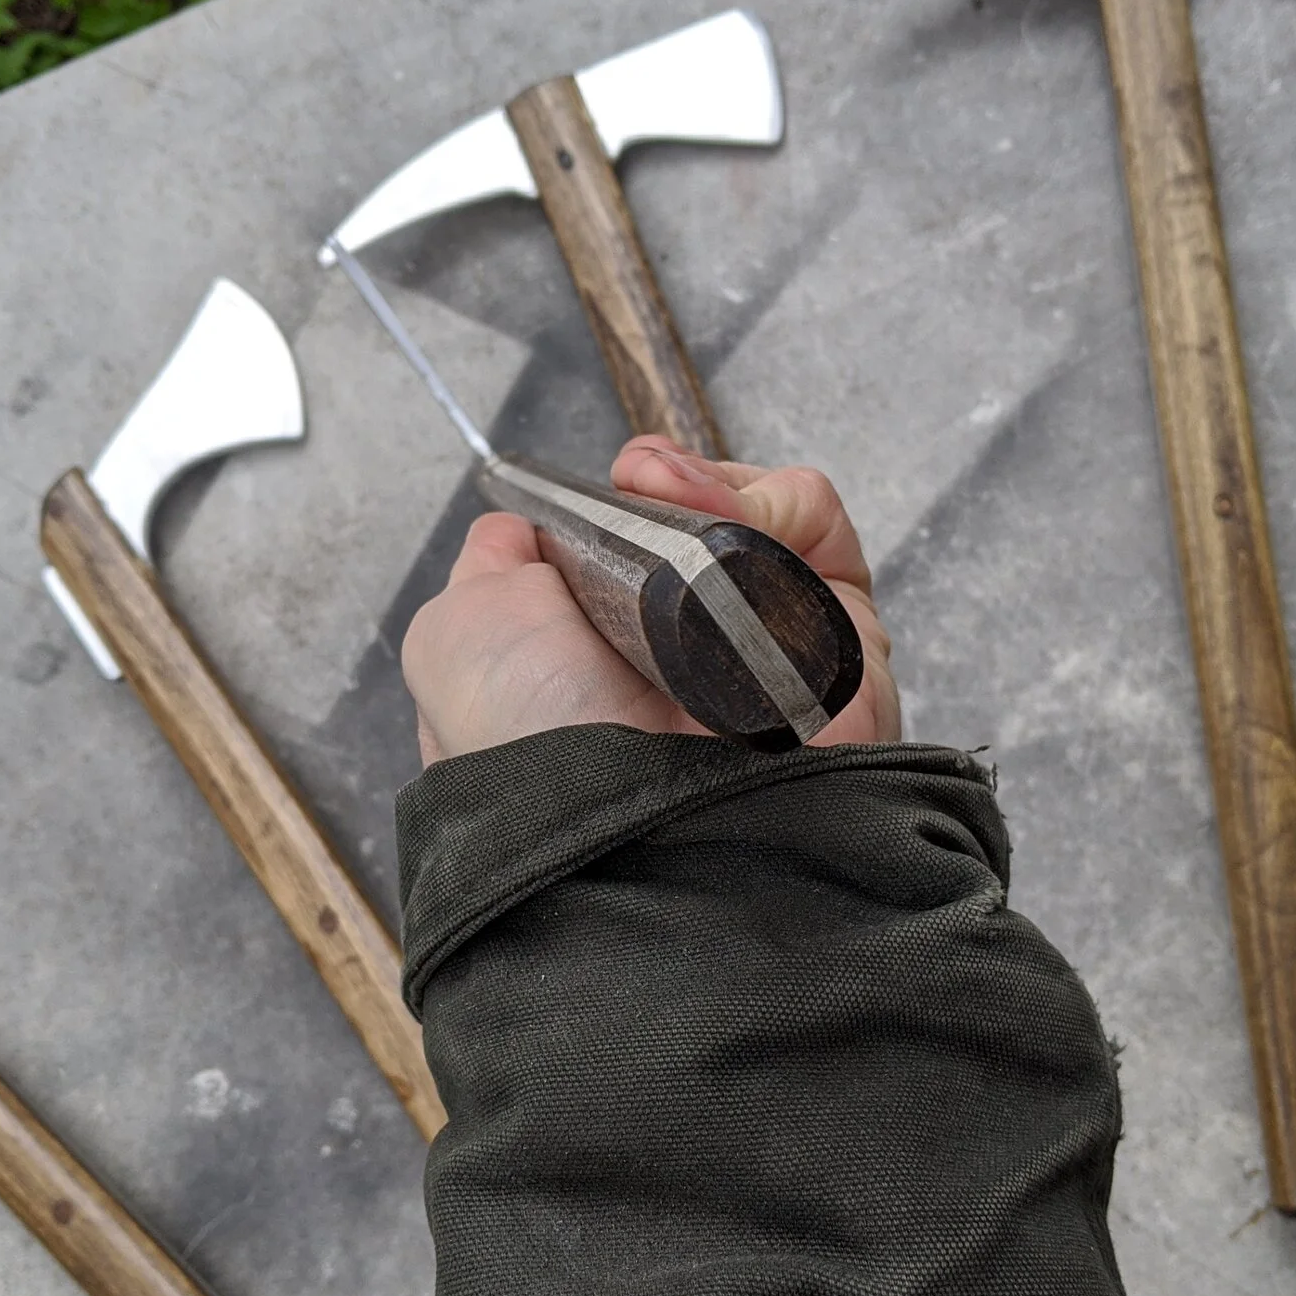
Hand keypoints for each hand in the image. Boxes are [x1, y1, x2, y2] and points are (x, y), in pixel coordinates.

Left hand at [402, 435, 901, 765]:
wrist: (625, 811)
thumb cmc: (530, 733)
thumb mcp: (454, 637)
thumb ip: (489, 572)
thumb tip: (518, 531)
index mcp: (605, 654)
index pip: (636, 546)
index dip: (627, 501)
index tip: (611, 490)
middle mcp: (690, 653)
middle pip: (704, 520)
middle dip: (670, 484)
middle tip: (642, 489)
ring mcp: (769, 645)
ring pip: (762, 515)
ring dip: (715, 491)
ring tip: (685, 517)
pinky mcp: (840, 639)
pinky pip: (816, 527)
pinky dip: (778, 507)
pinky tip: (739, 539)